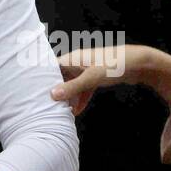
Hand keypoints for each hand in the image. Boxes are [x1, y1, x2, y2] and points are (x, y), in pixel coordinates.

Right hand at [52, 45, 170, 113]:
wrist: (139, 63)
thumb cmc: (115, 65)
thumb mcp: (92, 78)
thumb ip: (73, 87)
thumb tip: (52, 95)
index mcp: (73, 59)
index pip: (50, 68)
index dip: (41, 79)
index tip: (32, 93)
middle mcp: (77, 63)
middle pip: (60, 78)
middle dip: (54, 91)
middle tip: (44, 107)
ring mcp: (87, 70)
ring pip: (72, 85)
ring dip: (68, 98)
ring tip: (59, 112)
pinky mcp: (96, 77)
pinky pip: (83, 89)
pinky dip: (80, 99)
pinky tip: (77, 111)